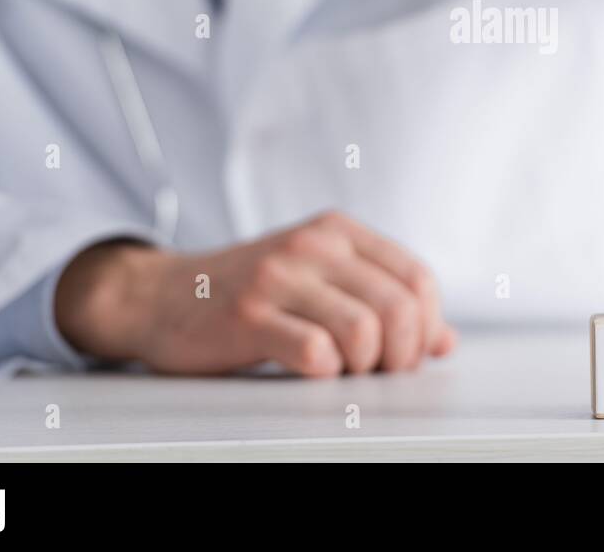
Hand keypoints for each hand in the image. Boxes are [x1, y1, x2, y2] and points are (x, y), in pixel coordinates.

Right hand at [54, 211, 456, 376]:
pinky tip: (309, 369)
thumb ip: (382, 301)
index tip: (409, 354)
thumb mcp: (320, 280)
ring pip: (365, 329)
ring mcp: (278, 277)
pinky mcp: (247, 315)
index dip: (426, 326)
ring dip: (364, 367)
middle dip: (400, 355)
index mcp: (338, 232)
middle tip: (378, 373)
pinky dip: (324, 373)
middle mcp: (312, 246)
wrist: (158, 295)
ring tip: (343, 371)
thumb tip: (445, 341)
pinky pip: (314, 352)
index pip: (417, 277)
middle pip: (399, 306)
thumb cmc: (247, 293)